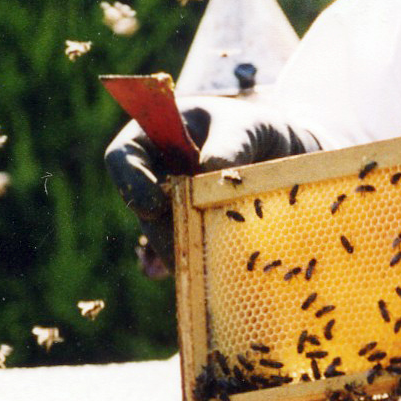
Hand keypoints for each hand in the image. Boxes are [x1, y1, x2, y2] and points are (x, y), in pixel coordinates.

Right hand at [104, 98, 319, 274]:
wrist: (277, 156)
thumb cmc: (252, 129)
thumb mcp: (248, 126)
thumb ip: (231, 143)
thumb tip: (211, 170)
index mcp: (153, 137)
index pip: (122, 159)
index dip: (131, 183)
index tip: (157, 203)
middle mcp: (153, 178)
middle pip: (143, 210)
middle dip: (166, 229)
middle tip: (193, 242)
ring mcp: (170, 211)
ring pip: (164, 238)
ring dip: (187, 251)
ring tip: (215, 261)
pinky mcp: (189, 236)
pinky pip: (185, 255)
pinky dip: (202, 264)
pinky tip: (218, 273)